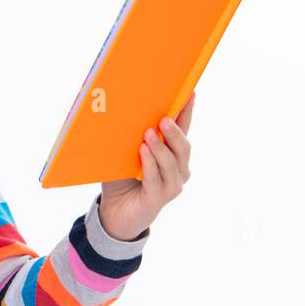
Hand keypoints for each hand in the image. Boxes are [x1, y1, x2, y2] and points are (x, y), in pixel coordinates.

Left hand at [98, 90, 194, 241]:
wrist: (114, 212)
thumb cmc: (121, 180)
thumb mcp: (125, 154)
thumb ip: (131, 137)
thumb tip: (123, 109)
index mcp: (172, 155)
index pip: (183, 130)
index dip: (187, 112)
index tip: (190, 92)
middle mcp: (178, 170)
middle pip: (183, 147)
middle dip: (174, 131)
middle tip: (164, 118)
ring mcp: (172, 185)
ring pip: (172, 162)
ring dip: (160, 146)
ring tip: (149, 133)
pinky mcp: (159, 198)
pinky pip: (155, 178)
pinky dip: (149, 163)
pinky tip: (142, 151)